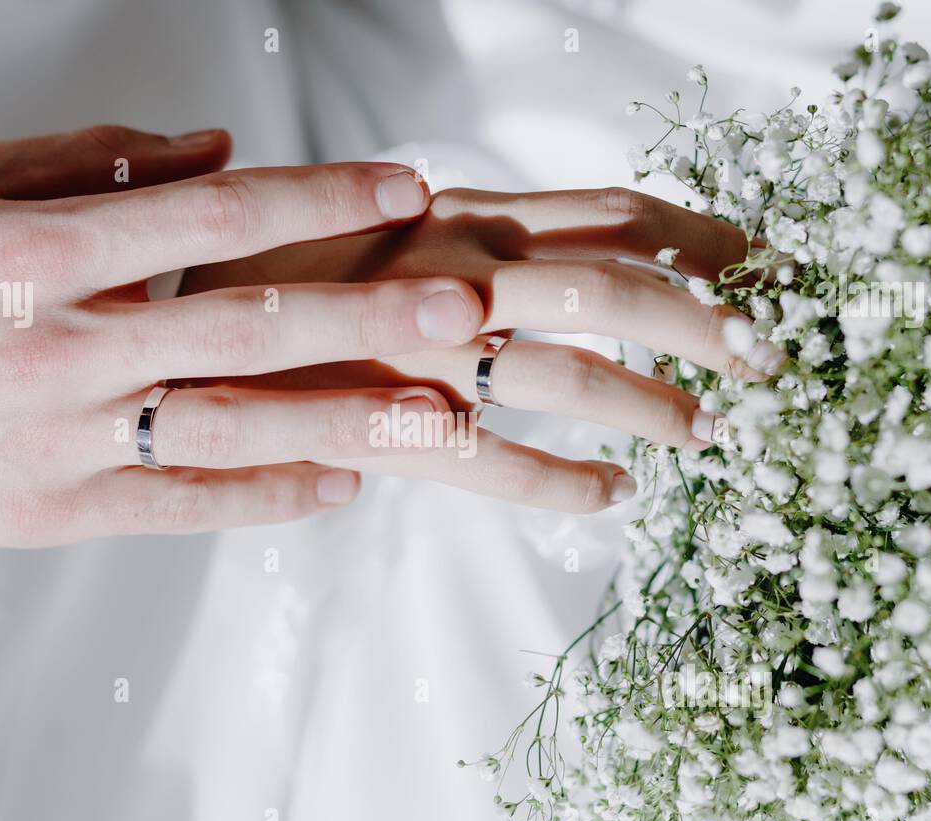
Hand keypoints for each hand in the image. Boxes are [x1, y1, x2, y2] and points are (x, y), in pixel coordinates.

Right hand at [0, 126, 486, 545]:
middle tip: (462, 305)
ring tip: (440, 416)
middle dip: (367, 312)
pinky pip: (183, 505)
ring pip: (231, 425)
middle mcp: (66, 342)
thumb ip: (97, 159)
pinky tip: (340, 485)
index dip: (322, 194)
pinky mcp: (55, 510)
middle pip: (246, 324)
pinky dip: (266, 495)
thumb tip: (219, 148)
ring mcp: (64, 435)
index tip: (404, 185)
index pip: (215, 215)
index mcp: (45, 247)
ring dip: (346, 418)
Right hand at [181, 186, 785, 511]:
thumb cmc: (271, 267)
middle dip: (705, 321)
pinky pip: (492, 464)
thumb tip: (526, 225)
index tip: (761, 264)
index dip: (700, 237)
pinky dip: (562, 484)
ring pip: (565, 374)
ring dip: (649, 406)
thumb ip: (447, 220)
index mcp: (459, 213)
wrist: (164, 325)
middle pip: (613, 287)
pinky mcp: (384, 425)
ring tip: (703, 434)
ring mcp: (418, 348)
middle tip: (766, 359)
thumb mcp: (370, 218)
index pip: (610, 212)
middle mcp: (451, 269)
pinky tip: (609, 498)